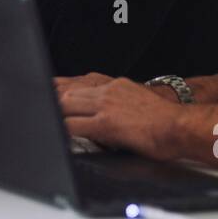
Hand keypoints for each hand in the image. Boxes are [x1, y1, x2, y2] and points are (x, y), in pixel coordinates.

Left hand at [55, 76, 187, 160]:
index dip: (61, 88)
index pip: (80, 82)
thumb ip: (119, 104)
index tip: (49, 91)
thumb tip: (106, 117)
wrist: (179, 126)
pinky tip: (55, 135)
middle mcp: (108, 91)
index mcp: (116, 85)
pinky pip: (73, 126)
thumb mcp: (138, 100)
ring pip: (66, 105)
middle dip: (52, 100)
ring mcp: (105, 105)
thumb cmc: (165, 121)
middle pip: (68, 92)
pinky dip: (61, 130)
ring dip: (54, 114)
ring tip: (43, 121)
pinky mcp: (105, 123)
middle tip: (38, 107)